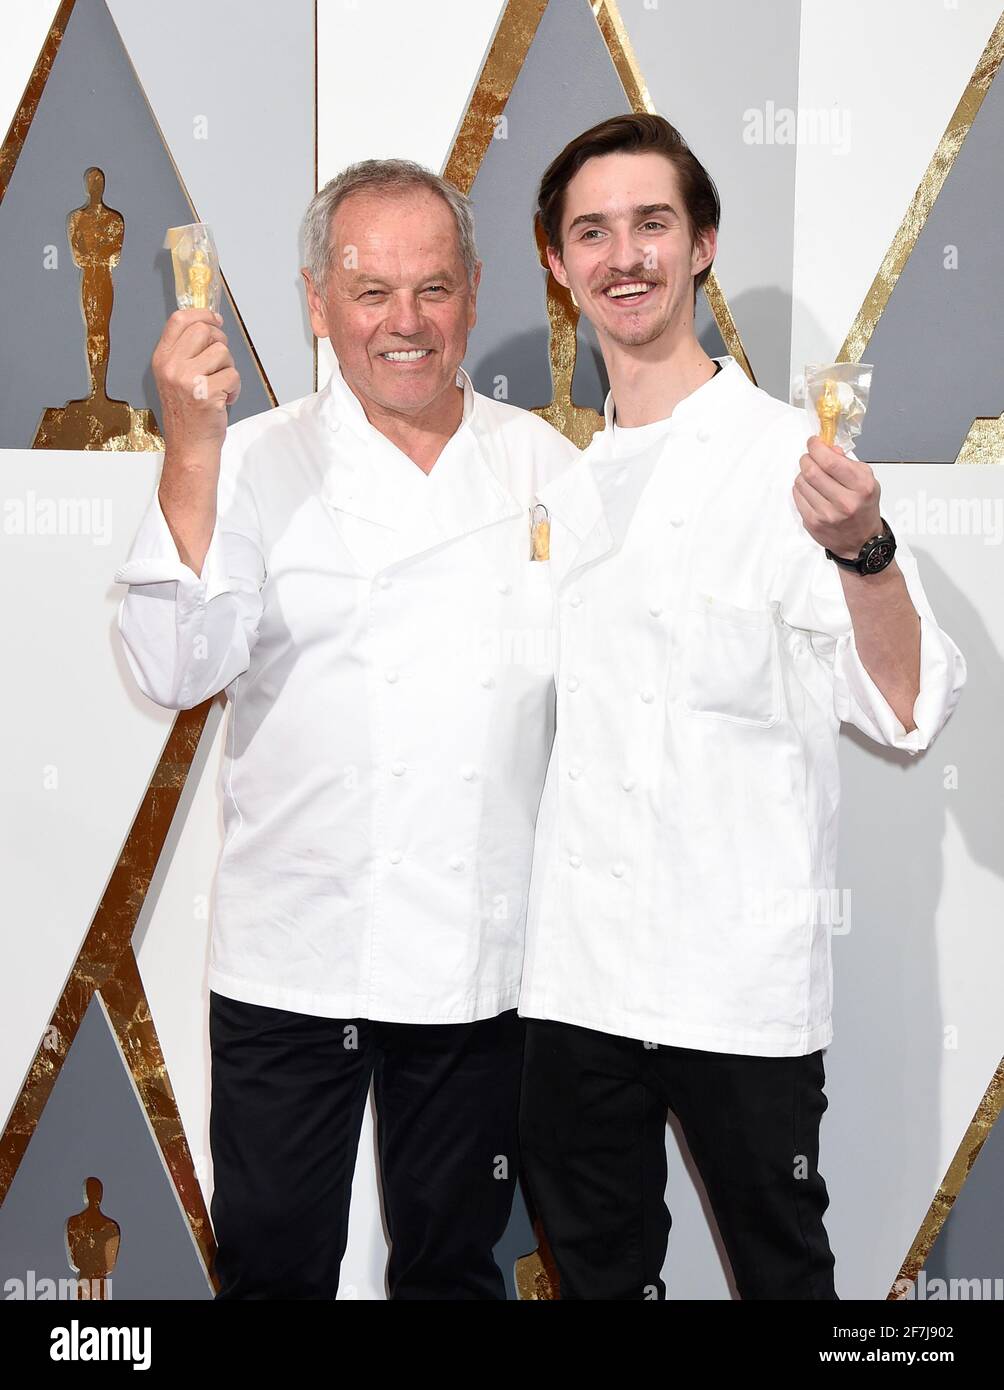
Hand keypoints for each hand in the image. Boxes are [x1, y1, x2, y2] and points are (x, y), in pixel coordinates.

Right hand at [152, 308, 240, 458]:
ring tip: (220, 387)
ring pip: (222, 352)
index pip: (179, 320)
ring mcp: (186, 380)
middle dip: (220, 342)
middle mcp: (170, 367)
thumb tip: (209, 325)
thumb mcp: (176, 377)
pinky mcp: (205, 393)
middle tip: (220, 363)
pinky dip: (236, 389)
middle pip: (204, 330)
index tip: (216, 320)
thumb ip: (186, 352)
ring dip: (229, 369)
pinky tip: (224, 400)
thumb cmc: (188, 413)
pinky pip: (233, 375)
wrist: (189, 446)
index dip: (202, 314)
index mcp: (161, 359)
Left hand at [793, 436, 882, 559]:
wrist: (861, 541)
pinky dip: (800, 488)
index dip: (817, 448)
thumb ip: (847, 462)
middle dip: (807, 458)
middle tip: (810, 457)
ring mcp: (827, 514)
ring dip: (803, 473)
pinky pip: (797, 496)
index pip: (831, 462)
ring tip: (812, 475)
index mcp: (861, 487)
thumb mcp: (866, 480)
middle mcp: (844, 502)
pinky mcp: (813, 522)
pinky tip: (810, 489)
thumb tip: (827, 448)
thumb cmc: (863, 507)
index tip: (814, 442)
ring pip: (801, 482)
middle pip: (812, 471)